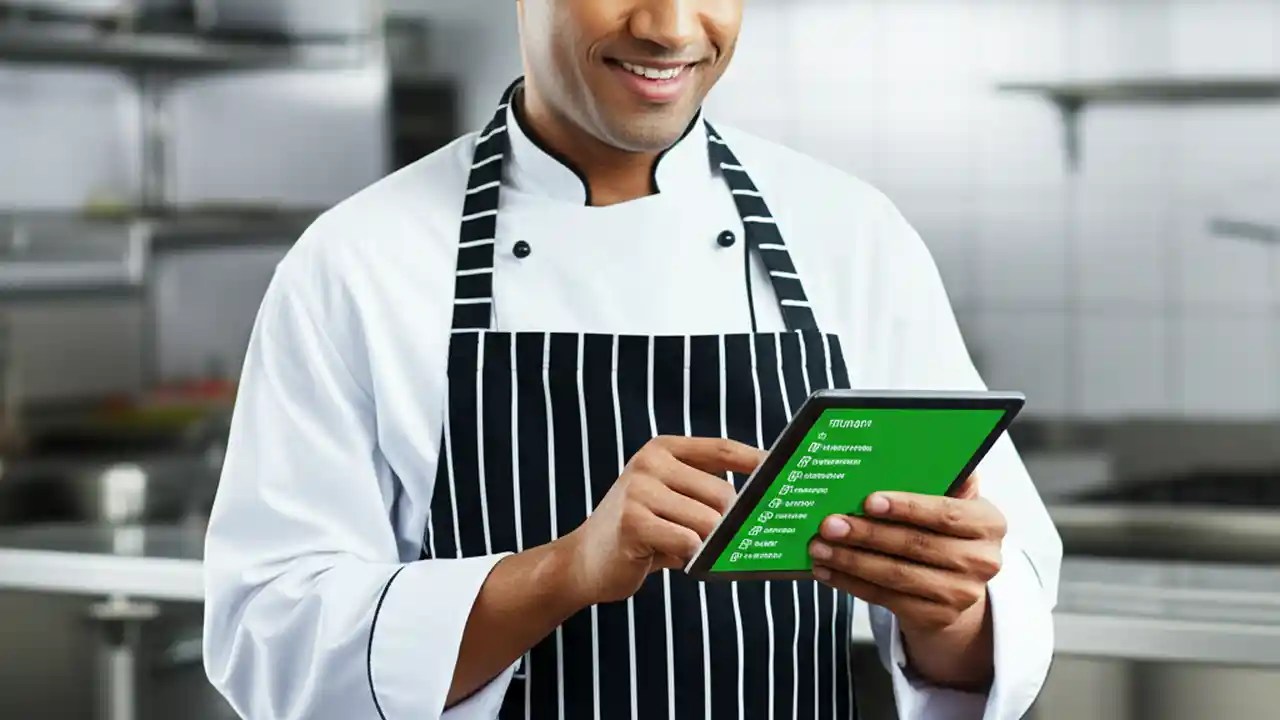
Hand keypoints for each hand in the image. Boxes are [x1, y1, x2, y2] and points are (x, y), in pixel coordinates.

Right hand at [560, 437, 763, 605]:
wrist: (583, 561)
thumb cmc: (637, 532)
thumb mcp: (668, 498)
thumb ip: (704, 491)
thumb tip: (760, 502)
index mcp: (662, 449)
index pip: (722, 450)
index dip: (757, 461)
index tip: (787, 472)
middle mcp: (650, 463)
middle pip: (722, 493)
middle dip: (730, 523)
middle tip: (729, 542)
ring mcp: (639, 491)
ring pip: (708, 521)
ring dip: (710, 544)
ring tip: (694, 552)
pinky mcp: (633, 522)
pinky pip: (687, 542)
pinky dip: (691, 558)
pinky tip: (677, 560)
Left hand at [807, 476, 1004, 687]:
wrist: (958, 585)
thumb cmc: (946, 531)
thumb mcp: (954, 501)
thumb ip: (940, 478)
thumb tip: (910, 445)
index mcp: (989, 523)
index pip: (946, 513)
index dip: (908, 507)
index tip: (869, 501)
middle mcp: (981, 561)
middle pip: (915, 545)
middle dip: (867, 533)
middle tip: (829, 523)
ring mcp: (960, 594)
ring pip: (896, 574)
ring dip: (850, 559)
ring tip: (820, 546)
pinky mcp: (937, 617)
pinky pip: (885, 599)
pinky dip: (851, 583)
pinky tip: (827, 569)